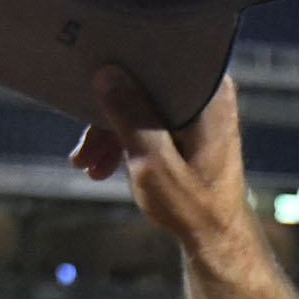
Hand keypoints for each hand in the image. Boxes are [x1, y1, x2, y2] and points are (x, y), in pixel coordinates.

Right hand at [71, 69, 251, 254]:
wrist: (215, 238)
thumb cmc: (192, 204)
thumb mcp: (153, 161)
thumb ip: (130, 116)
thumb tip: (105, 72)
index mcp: (208, 93)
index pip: (159, 59)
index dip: (122, 63)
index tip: (90, 76)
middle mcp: (207, 93)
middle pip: (145, 83)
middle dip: (108, 113)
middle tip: (82, 149)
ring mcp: (198, 111)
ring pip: (142, 105)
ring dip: (111, 132)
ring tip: (86, 166)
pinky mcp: (188, 128)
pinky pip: (150, 120)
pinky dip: (126, 139)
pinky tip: (101, 167)